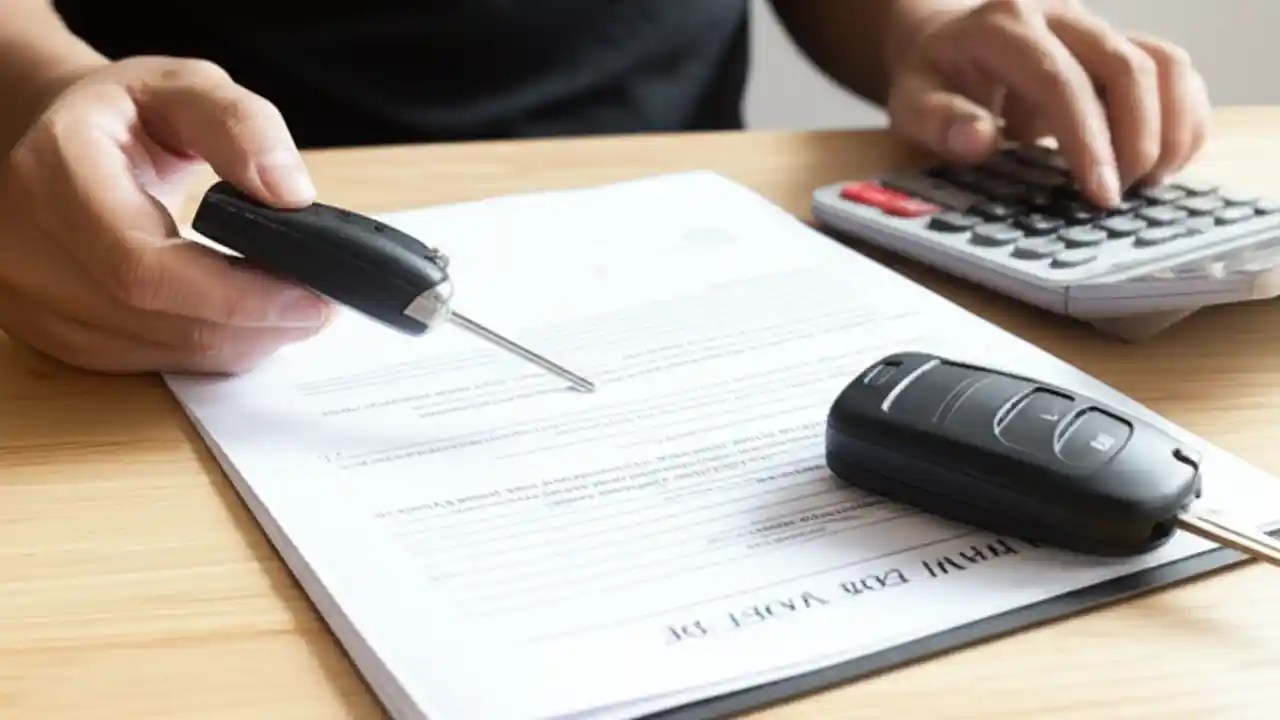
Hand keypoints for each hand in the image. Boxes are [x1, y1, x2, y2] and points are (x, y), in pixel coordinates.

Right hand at [0, 56, 334, 373]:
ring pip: (155, 352)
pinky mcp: (50, 333)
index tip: (311, 296)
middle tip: (318, 305)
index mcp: (54, 171)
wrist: (58, 136)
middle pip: (155, 320)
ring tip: (289, 308)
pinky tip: (243, 322)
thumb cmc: (127, 113)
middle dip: (253, 323)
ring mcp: (30, 297)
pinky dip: (206, 349)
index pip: (145, 267)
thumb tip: (290, 192)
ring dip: (238, 341)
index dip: (236, 296)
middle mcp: (25, 244)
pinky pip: (143, 364)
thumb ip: (243, 127)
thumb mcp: (187, 87)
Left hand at [886, 0, 1210, 206]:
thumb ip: (939, 122)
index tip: (1100, 194)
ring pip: (1165, 64)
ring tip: (1149, 183)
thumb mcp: (912, 103)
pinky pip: (1175, 71)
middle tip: (1121, 197)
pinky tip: (1165, 163)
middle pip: (1126, 67)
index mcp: (1005, 25)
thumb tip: (978, 142)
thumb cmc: (933, 81)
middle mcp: (1060, 15)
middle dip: (1136, 140)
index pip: (1059, 80)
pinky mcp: (1121, 44)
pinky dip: (1183, 117)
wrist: (948, 44)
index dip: (1087, 139)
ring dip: (1171, 129)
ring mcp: (1097, 26)